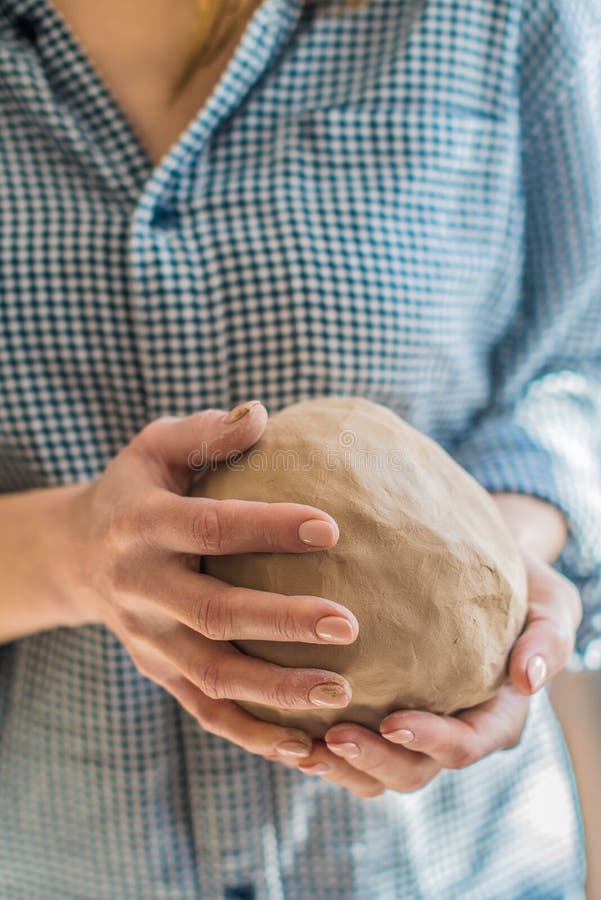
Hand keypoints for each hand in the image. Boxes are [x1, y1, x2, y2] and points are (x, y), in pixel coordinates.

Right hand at [63, 401, 358, 760]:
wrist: (78, 555)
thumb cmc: (136, 489)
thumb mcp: (156, 447)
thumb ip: (205, 432)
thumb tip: (261, 413)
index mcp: (144, 523)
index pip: (209, 527)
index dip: (267, 527)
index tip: (331, 527)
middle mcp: (142, 586)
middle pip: (213, 611)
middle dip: (281, 621)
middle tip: (348, 625)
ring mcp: (147, 638)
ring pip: (211, 674)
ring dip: (276, 691)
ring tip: (343, 691)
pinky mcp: (157, 671)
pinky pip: (203, 710)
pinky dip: (251, 733)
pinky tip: (304, 746)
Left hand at [292, 502, 581, 797]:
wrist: (476, 562)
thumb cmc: (520, 581)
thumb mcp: (552, 602)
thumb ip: (547, 638)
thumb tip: (526, 680)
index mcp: (493, 714)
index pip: (466, 744)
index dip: (431, 742)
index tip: (392, 721)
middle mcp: (451, 729)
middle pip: (413, 770)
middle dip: (373, 762)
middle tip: (330, 737)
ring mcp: (412, 725)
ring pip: (374, 770)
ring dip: (337, 766)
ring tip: (296, 745)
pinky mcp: (377, 709)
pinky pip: (347, 741)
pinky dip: (316, 741)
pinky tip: (282, 723)